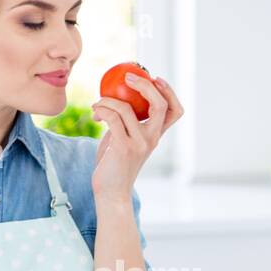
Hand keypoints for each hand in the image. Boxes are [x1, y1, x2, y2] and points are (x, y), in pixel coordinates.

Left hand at [90, 74, 183, 198]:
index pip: (175, 111)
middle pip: (161, 104)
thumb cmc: (113, 166)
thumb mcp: (123, 140)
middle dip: (146, 85)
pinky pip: (113, 119)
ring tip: (98, 104)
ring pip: (127, 108)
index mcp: (155, 135)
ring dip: (108, 100)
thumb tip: (114, 97)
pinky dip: (102, 110)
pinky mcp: (123, 148)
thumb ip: (125, 122)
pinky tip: (95, 112)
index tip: (155, 78)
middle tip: (128, 77)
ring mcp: (139, 144)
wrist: (110, 193)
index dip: (169, 91)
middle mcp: (152, 138)